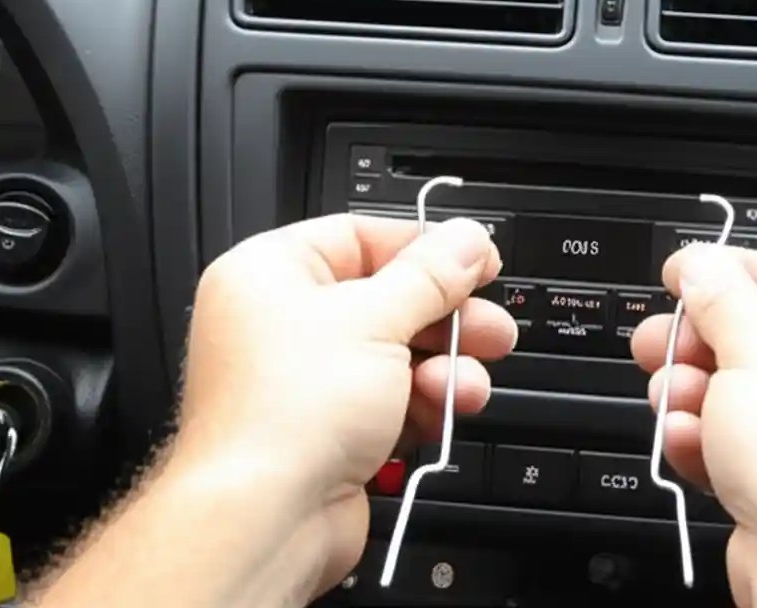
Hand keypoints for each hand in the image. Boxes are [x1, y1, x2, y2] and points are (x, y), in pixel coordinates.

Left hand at [177, 214, 514, 597]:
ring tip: (465, 381)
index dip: (425, 247)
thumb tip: (465, 239)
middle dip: (448, 317)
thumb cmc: (287, 413)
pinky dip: (425, 405)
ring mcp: (308, 382)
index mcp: (271, 275)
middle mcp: (283, 325)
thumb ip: (431, 275)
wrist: (266, 519)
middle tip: (490, 325)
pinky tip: (443, 409)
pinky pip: (395, 402)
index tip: (477, 258)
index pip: (360, 238)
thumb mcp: (376, 320)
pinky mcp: (333, 431)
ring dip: (444, 367)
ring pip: (400, 355)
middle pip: (389, 299)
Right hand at [631, 245, 756, 607]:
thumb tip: (701, 264)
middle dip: (701, 341)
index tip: (683, 272)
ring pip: (743, 394)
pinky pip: (739, 445)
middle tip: (658, 338)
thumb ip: (720, 296)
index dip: (734, 271)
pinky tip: (686, 440)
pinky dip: (706, 441)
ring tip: (672, 396)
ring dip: (695, 393)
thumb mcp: (755, 346)